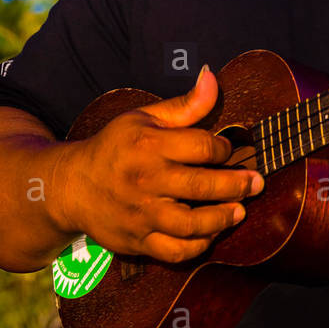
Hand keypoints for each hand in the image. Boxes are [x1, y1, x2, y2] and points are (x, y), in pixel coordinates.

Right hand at [53, 65, 263, 262]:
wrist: (72, 186)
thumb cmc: (116, 147)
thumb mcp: (145, 117)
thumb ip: (185, 104)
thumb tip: (212, 77)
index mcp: (149, 144)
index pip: (202, 146)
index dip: (224, 149)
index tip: (228, 151)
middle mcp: (146, 179)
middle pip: (202, 186)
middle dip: (237, 185)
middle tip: (256, 183)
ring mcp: (141, 214)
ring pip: (191, 224)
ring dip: (223, 219)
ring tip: (240, 211)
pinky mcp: (137, 241)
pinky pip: (174, 251)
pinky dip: (198, 246)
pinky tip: (211, 234)